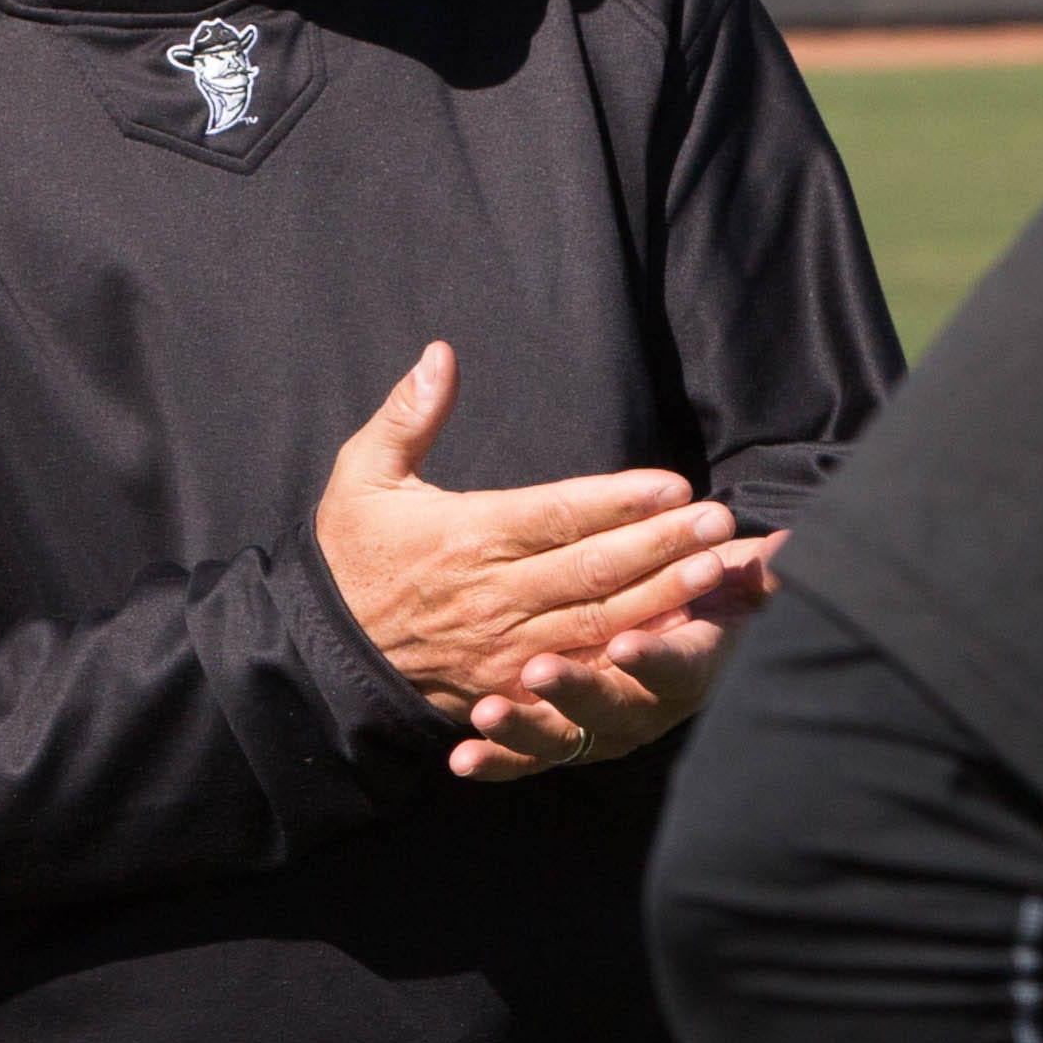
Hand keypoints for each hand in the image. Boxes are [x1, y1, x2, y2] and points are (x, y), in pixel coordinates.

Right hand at [314, 342, 740, 729]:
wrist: (321, 655)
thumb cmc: (350, 556)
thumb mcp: (362, 476)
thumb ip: (407, 416)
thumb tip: (441, 354)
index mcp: (466, 536)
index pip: (556, 516)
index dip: (618, 502)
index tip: (674, 484)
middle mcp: (493, 595)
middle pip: (592, 570)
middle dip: (661, 546)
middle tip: (720, 522)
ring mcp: (506, 648)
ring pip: (598, 622)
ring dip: (663, 598)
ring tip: (716, 571)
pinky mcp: (511, 688)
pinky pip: (581, 673)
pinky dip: (632, 657)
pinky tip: (679, 638)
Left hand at [445, 533, 776, 782]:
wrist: (687, 643)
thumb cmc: (710, 600)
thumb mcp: (741, 583)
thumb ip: (758, 574)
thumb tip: (787, 552)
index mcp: (690, 666)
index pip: (677, 667)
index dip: (655, 659)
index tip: (627, 645)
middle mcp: (647, 707)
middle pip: (614, 708)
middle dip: (579, 693)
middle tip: (542, 673)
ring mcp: (604, 729)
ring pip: (565, 738)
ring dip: (527, 730)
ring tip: (487, 715)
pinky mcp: (567, 740)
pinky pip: (530, 758)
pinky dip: (498, 761)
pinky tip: (461, 761)